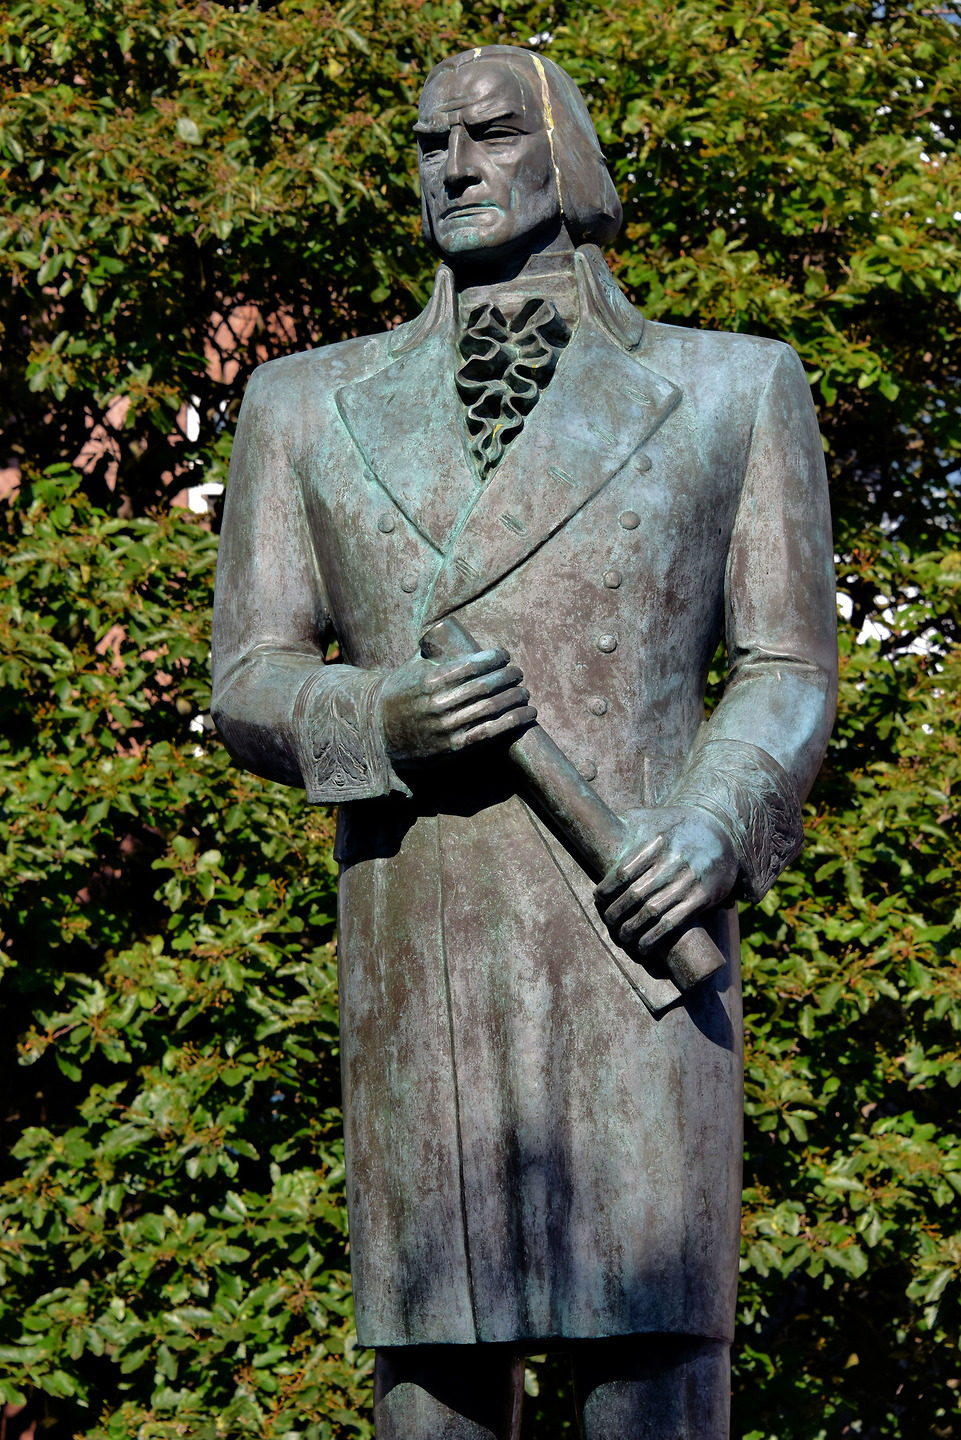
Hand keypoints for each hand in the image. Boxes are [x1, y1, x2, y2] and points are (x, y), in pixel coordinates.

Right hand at [378, 647, 535, 763]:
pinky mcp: (453, 747)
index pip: (473, 664)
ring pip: (492, 708)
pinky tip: (528, 714)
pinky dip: (514, 722)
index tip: (504, 656)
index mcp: (430, 680)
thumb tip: (453, 627)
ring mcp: (447, 726)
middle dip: (508, 677)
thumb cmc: (398, 694)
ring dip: (515, 698)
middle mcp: (439, 703)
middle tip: (518, 673)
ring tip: (525, 693)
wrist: (377, 732)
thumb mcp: (412, 668)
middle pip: (486, 686)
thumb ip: (434, 652)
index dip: (495, 658)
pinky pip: (490, 732)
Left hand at [594, 805, 737, 952]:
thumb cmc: (676, 825)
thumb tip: (594, 827)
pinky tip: (643, 946)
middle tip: (608, 921)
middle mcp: (673, 861)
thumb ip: (626, 823)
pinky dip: (655, 938)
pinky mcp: (703, 897)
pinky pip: (674, 923)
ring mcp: (689, 880)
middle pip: (635, 895)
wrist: (720, 831)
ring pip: (652, 912)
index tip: (598, 899)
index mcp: (656, 841)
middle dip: (616, 913)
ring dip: (632, 930)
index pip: (623, 872)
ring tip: (622, 936)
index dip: (607, 890)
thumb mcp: (653, 817)